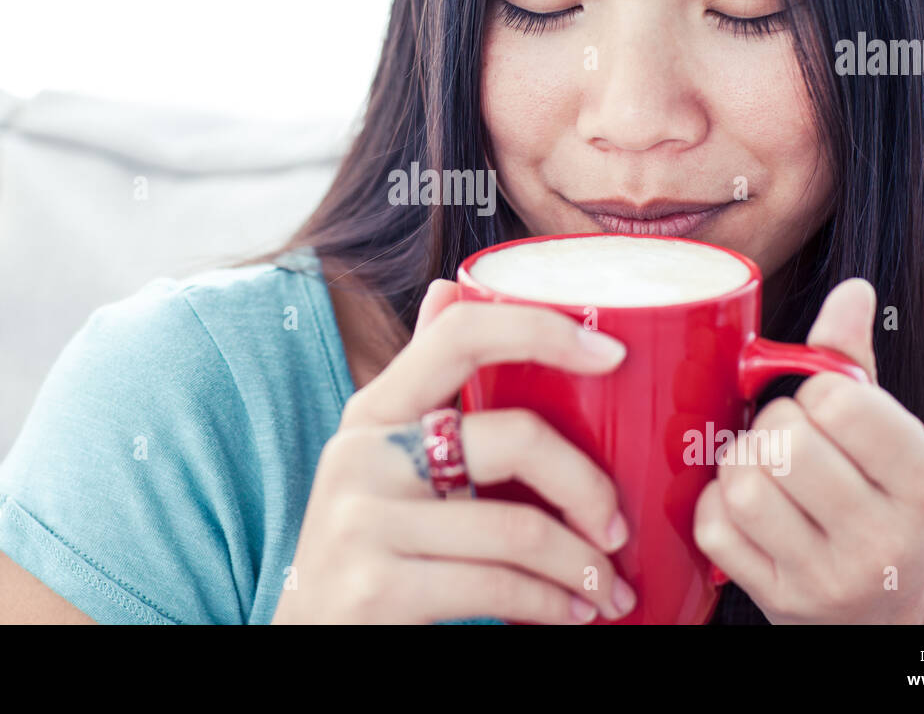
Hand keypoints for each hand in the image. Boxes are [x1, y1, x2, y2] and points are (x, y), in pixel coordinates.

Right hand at [271, 279, 638, 623]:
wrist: (306, 636)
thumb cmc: (365, 547)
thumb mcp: (379, 458)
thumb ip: (421, 383)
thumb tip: (446, 288)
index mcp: (373, 412)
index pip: (460, 336)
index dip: (543, 331)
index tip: (613, 352)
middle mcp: (362, 455)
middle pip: (515, 439)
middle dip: (589, 488)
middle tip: (618, 528)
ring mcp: (364, 523)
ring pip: (519, 530)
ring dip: (583, 566)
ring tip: (606, 589)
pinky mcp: (377, 590)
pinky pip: (500, 588)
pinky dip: (553, 606)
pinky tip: (572, 614)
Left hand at [693, 278, 923, 623]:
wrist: (897, 617)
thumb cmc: (889, 508)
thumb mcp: (897, 441)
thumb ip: (858, 365)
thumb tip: (851, 288)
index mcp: (923, 481)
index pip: (839, 402)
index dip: (812, 392)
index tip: (820, 409)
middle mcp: (882, 538)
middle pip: (783, 442)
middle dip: (771, 425)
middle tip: (784, 436)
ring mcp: (828, 577)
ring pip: (741, 484)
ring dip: (739, 462)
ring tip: (763, 467)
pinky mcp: (778, 600)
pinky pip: (713, 527)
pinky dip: (716, 505)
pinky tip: (745, 506)